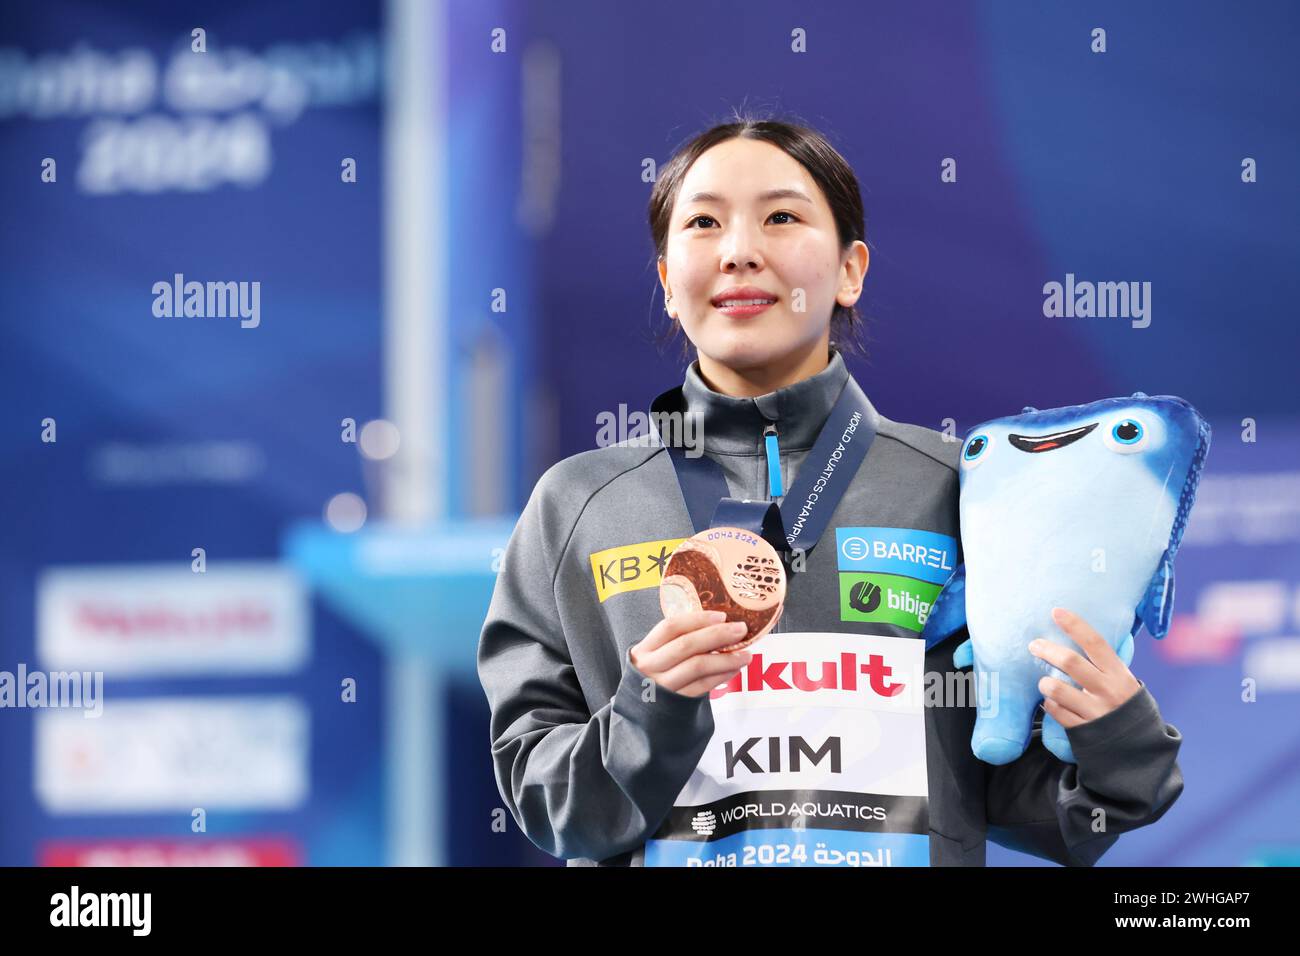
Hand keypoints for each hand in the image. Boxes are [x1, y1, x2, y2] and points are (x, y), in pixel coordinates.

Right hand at [630, 609, 752, 697]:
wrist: (641, 713)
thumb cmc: (655, 676)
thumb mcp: (655, 656)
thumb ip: (677, 642)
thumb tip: (719, 625)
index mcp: (644, 649)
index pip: (671, 627)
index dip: (697, 619)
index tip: (722, 616)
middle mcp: (650, 666)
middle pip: (686, 645)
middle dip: (717, 635)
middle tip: (741, 630)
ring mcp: (662, 686)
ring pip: (697, 666)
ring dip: (725, 658)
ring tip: (746, 654)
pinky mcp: (676, 704)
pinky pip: (702, 687)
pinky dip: (721, 676)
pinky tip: (734, 669)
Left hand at [1028, 607, 1142, 728]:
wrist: (1140, 749)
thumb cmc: (1126, 706)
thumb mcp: (1125, 682)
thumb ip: (1106, 663)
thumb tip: (1080, 633)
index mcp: (1119, 674)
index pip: (1095, 643)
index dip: (1074, 625)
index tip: (1056, 612)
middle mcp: (1109, 691)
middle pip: (1070, 662)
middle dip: (1047, 650)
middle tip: (1034, 645)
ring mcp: (1096, 712)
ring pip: (1056, 689)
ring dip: (1044, 682)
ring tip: (1044, 681)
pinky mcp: (1084, 731)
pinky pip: (1055, 712)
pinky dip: (1048, 705)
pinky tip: (1051, 702)